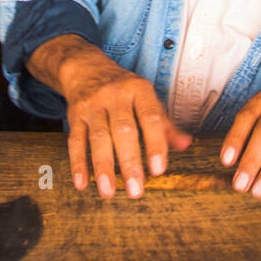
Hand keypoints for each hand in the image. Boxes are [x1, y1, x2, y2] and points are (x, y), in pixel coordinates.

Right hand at [28, 36, 190, 198]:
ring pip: (98, 137)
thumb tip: (186, 144)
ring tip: (109, 192)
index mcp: (138, 89)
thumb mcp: (146, 97)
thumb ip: (165, 123)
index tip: (158, 170)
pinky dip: (78, 164)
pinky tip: (83, 183)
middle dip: (129, 162)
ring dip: (103, 167)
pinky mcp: (75, 116)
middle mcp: (115, 95)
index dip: (156, 144)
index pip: (150, 117)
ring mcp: (93, 105)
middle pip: (123, 130)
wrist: (86, 69)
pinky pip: (75, 141)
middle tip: (136, 191)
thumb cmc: (123, 89)